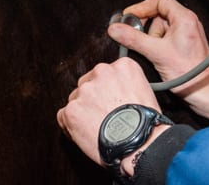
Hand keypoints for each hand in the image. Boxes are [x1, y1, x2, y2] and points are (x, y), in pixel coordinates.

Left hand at [57, 57, 168, 174]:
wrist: (138, 142)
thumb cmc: (145, 122)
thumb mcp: (143, 90)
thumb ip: (124, 84)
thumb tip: (113, 92)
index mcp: (122, 66)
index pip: (104, 74)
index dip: (106, 90)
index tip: (110, 100)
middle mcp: (101, 72)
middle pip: (88, 83)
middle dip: (93, 99)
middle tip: (103, 115)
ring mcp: (84, 91)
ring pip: (75, 99)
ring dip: (82, 111)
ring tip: (97, 127)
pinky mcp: (72, 110)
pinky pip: (64, 116)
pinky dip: (71, 126)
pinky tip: (86, 133)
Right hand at [109, 0, 208, 119]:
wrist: (203, 91)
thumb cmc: (187, 72)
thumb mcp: (156, 53)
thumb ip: (134, 39)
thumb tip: (115, 29)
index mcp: (184, 17)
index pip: (160, 0)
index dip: (142, 7)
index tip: (129, 17)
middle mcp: (187, 21)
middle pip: (158, 13)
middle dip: (147, 27)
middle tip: (138, 38)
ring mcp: (186, 31)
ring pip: (161, 26)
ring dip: (152, 38)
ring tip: (155, 52)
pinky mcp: (184, 42)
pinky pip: (166, 36)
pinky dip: (157, 43)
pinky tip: (159, 55)